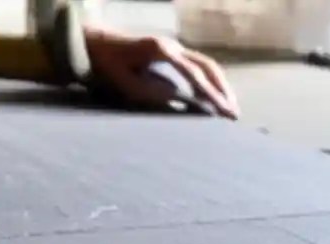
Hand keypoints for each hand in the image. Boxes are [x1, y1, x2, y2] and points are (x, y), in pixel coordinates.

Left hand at [84, 27, 238, 119]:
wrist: (95, 43)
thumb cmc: (106, 65)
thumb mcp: (124, 82)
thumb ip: (150, 90)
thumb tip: (178, 97)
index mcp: (162, 51)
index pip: (195, 74)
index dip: (211, 93)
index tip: (223, 111)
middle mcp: (173, 46)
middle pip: (208, 66)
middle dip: (223, 90)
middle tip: (234, 114)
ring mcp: (174, 48)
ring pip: (206, 65)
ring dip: (220, 86)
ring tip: (230, 108)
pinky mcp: (172, 54)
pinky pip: (198, 66)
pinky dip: (210, 81)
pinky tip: (215, 97)